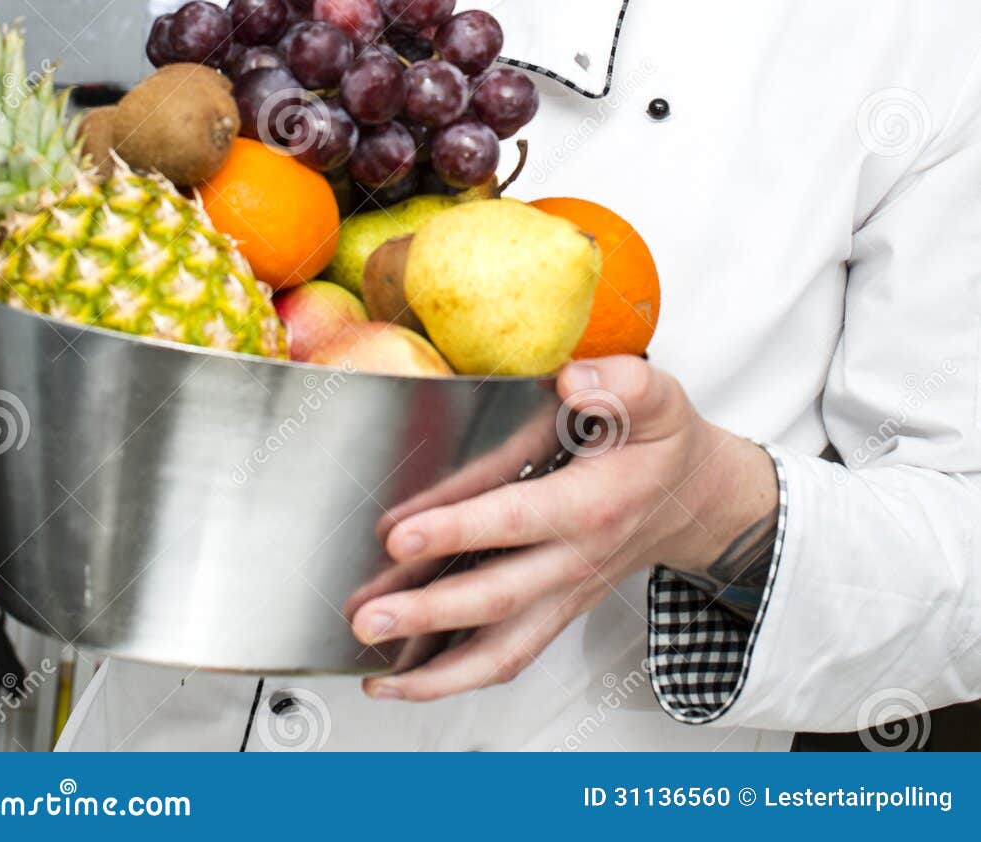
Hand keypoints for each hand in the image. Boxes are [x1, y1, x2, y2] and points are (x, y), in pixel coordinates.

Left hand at [348, 354, 777, 701]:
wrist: (694, 502)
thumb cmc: (663, 446)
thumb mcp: (657, 399)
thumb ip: (621, 384)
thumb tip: (573, 382)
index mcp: (593, 504)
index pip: (518, 519)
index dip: (459, 528)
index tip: (402, 533)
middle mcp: (576, 561)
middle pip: (499, 598)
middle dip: (428, 612)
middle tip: (368, 615)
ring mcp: (563, 596)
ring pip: (501, 650)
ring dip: (433, 669)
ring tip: (372, 670)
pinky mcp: (552, 613)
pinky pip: (504, 659)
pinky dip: (450, 678)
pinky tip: (398, 680)